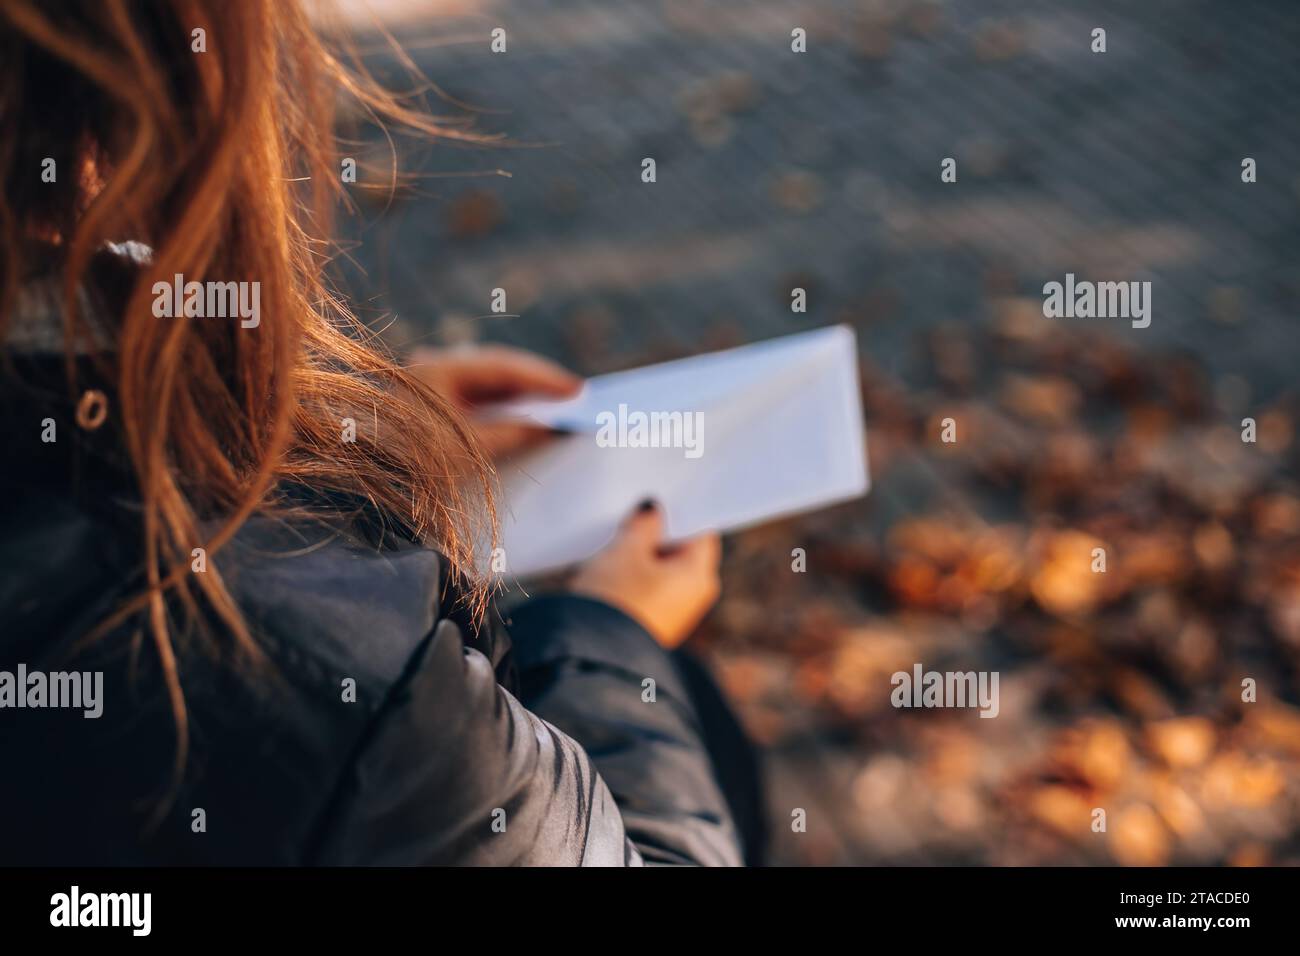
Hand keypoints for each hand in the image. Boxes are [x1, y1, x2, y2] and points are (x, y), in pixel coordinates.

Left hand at [406, 344, 581, 458]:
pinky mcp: (433, 399)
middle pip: (497, 368)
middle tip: (575, 394)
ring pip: (488, 379)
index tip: (576, 389)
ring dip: (522, 391)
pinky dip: (503, 402)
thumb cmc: (415, 466)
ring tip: (558, 402)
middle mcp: (435, 366)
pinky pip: (477, 393)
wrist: (372, 485)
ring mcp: (432, 380)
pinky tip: (526, 411)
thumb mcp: (471, 450)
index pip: (503, 366)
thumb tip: (549, 426)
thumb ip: (513, 433)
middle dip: (536, 382)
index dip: (544, 378)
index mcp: (440, 369)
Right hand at [569, 501, 721, 648]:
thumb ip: (643, 524)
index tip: (658, 497)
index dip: (679, 511)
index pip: (700, 530)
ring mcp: (676, 613)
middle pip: (682, 550)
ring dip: (644, 554)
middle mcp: (696, 596)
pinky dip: (636, 575)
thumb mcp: (625, 551)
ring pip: (664, 569)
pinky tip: (613, 569)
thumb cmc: (614, 601)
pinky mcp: (654, 624)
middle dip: (658, 533)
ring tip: (618, 542)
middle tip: (632, 517)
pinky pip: (651, 589)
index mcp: (700, 575)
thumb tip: (653, 511)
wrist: (592, 655)